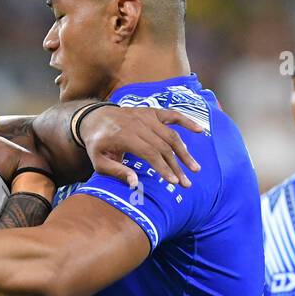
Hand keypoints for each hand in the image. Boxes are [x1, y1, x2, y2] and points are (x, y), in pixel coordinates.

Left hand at [78, 105, 202, 188]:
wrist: (94, 118)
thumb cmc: (97, 143)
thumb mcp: (98, 161)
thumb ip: (116, 171)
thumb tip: (135, 183)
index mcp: (126, 136)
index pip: (150, 153)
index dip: (164, 168)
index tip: (174, 182)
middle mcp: (139, 124)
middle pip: (164, 147)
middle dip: (177, 166)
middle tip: (187, 184)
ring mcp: (147, 116)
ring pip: (171, 134)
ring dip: (185, 152)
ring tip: (195, 168)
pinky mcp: (152, 112)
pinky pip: (173, 115)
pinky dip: (187, 121)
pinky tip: (200, 131)